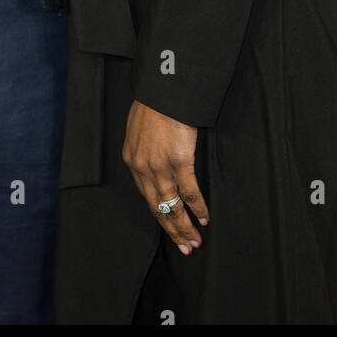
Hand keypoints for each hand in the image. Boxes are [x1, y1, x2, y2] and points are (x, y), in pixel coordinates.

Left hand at [122, 100, 208, 254]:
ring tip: (195, 241)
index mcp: (132, 160)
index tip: (169, 229)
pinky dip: (198, 208)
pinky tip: (204, 218)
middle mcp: (143, 167)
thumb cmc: (153, 103)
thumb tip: (155, 161)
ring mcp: (160, 165)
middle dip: (172, 230)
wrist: (163, 88)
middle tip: (184, 247)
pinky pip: (189, 191)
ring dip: (185, 227)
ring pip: (172, 205)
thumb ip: (144, 149)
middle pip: (158, 207)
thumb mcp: (139, 129)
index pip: (146, 196)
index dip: (160, 215)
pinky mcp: (179, 159)